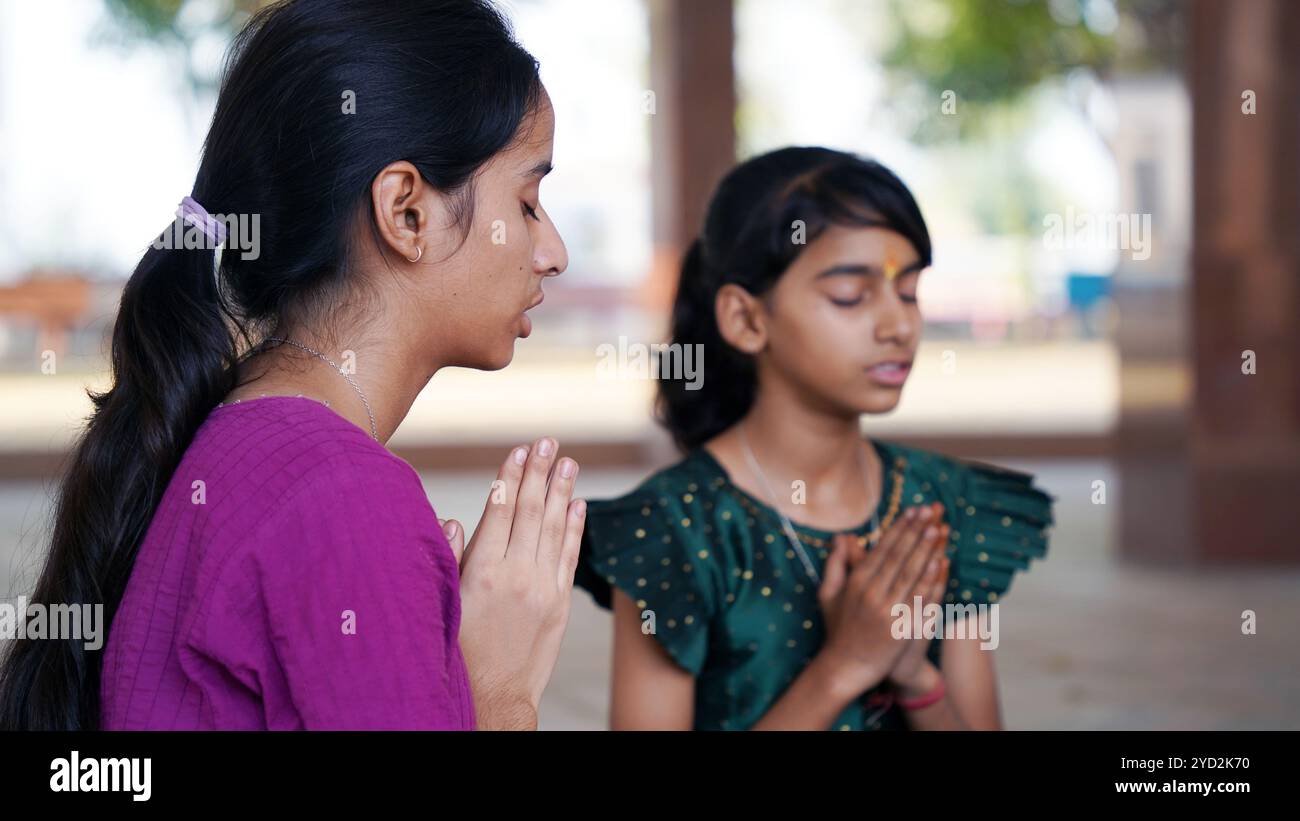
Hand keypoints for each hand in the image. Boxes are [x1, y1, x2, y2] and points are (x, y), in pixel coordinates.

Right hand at [441, 437, 585, 729]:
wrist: (493, 697)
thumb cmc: (458, 650)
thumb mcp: (442, 601)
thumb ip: (449, 558)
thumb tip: (454, 519)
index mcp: (482, 572)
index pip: (500, 511)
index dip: (510, 477)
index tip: (518, 451)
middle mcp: (517, 575)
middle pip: (530, 512)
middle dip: (539, 473)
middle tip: (548, 442)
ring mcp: (542, 589)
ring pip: (554, 529)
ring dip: (561, 492)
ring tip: (568, 462)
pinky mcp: (560, 603)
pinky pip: (570, 556)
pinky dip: (575, 528)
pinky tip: (578, 504)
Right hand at [813, 503, 948, 700]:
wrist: (845, 668)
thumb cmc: (837, 629)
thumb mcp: (828, 594)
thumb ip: (836, 564)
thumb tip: (841, 537)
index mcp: (856, 583)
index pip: (882, 549)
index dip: (900, 528)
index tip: (914, 510)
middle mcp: (872, 593)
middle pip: (900, 556)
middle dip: (917, 531)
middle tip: (932, 510)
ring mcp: (888, 611)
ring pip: (912, 573)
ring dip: (927, 549)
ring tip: (939, 528)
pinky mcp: (903, 627)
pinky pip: (921, 598)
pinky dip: (932, 578)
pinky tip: (941, 562)